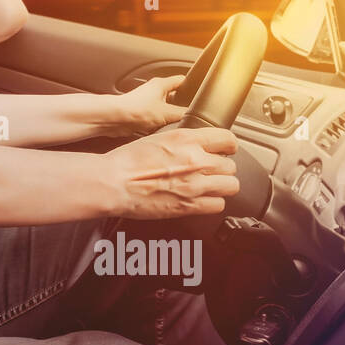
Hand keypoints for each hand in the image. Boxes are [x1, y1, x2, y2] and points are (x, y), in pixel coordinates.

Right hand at [100, 127, 238, 219]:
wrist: (113, 182)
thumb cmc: (127, 161)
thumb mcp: (157, 138)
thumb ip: (181, 142)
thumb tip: (194, 145)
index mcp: (186, 140)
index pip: (228, 139)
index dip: (228, 147)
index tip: (226, 151)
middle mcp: (196, 160)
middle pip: (231, 166)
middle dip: (221, 169)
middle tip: (210, 172)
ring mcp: (195, 184)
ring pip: (231, 186)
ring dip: (221, 187)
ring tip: (209, 187)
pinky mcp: (190, 206)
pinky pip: (218, 205)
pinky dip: (212, 204)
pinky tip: (201, 200)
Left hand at [105, 74, 186, 135]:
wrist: (114, 119)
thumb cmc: (135, 110)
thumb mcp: (166, 113)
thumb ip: (182, 114)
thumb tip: (193, 117)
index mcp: (161, 84)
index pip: (182, 80)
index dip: (193, 87)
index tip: (201, 95)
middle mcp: (154, 91)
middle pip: (175, 96)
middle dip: (182, 106)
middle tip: (190, 115)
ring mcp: (147, 101)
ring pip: (166, 108)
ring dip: (170, 116)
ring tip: (176, 124)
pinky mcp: (141, 112)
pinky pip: (156, 117)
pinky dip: (160, 123)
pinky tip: (162, 130)